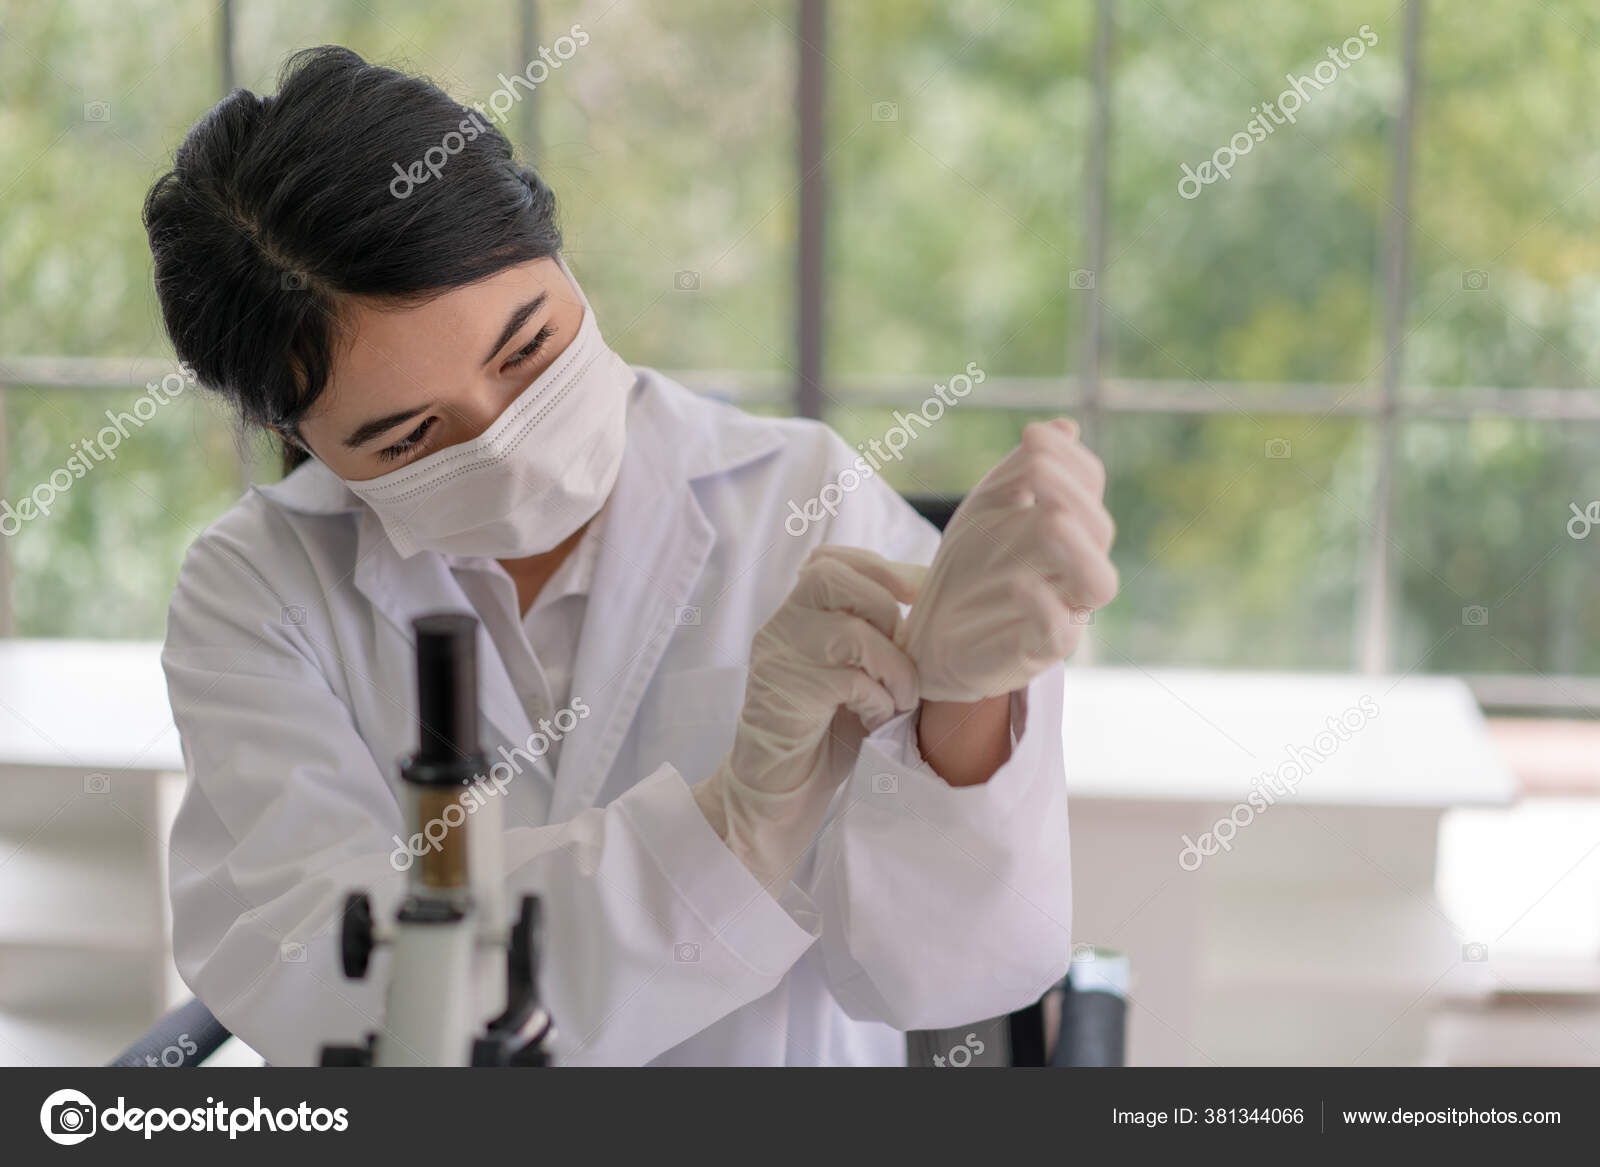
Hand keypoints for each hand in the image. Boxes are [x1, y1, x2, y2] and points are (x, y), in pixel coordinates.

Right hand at [692, 545, 920, 889]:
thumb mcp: (859, 674)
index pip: (827, 560)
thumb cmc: (827, 733)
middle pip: (833, 578)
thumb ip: (880, 639)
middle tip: (902, 658)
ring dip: (892, 664)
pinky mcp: (784, 696)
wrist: (780, 794)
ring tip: (900, 697)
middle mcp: (779, 628)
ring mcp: (777, 659)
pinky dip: (878, 699)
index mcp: (796, 617)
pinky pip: (848, 680)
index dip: (877, 567)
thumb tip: (934, 607)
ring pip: (847, 631)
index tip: (917, 593)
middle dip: (885, 611)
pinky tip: (877, 720)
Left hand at [897, 418, 1117, 701]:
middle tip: (1035, 469)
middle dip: (1069, 493)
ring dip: (1078, 549)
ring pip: (1099, 582)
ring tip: (1050, 519)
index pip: (1089, 486)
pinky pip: (1057, 631)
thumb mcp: (986, 510)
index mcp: (1069, 529)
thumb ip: (1020, 472)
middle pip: (1099, 528)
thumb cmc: (967, 569)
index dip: (1067, 457)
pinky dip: (1041, 603)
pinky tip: (1018, 582)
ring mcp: (1062, 611)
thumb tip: (1065, 425)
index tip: (1030, 434)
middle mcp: (1074, 569)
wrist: (931, 634)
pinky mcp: (1037, 651)